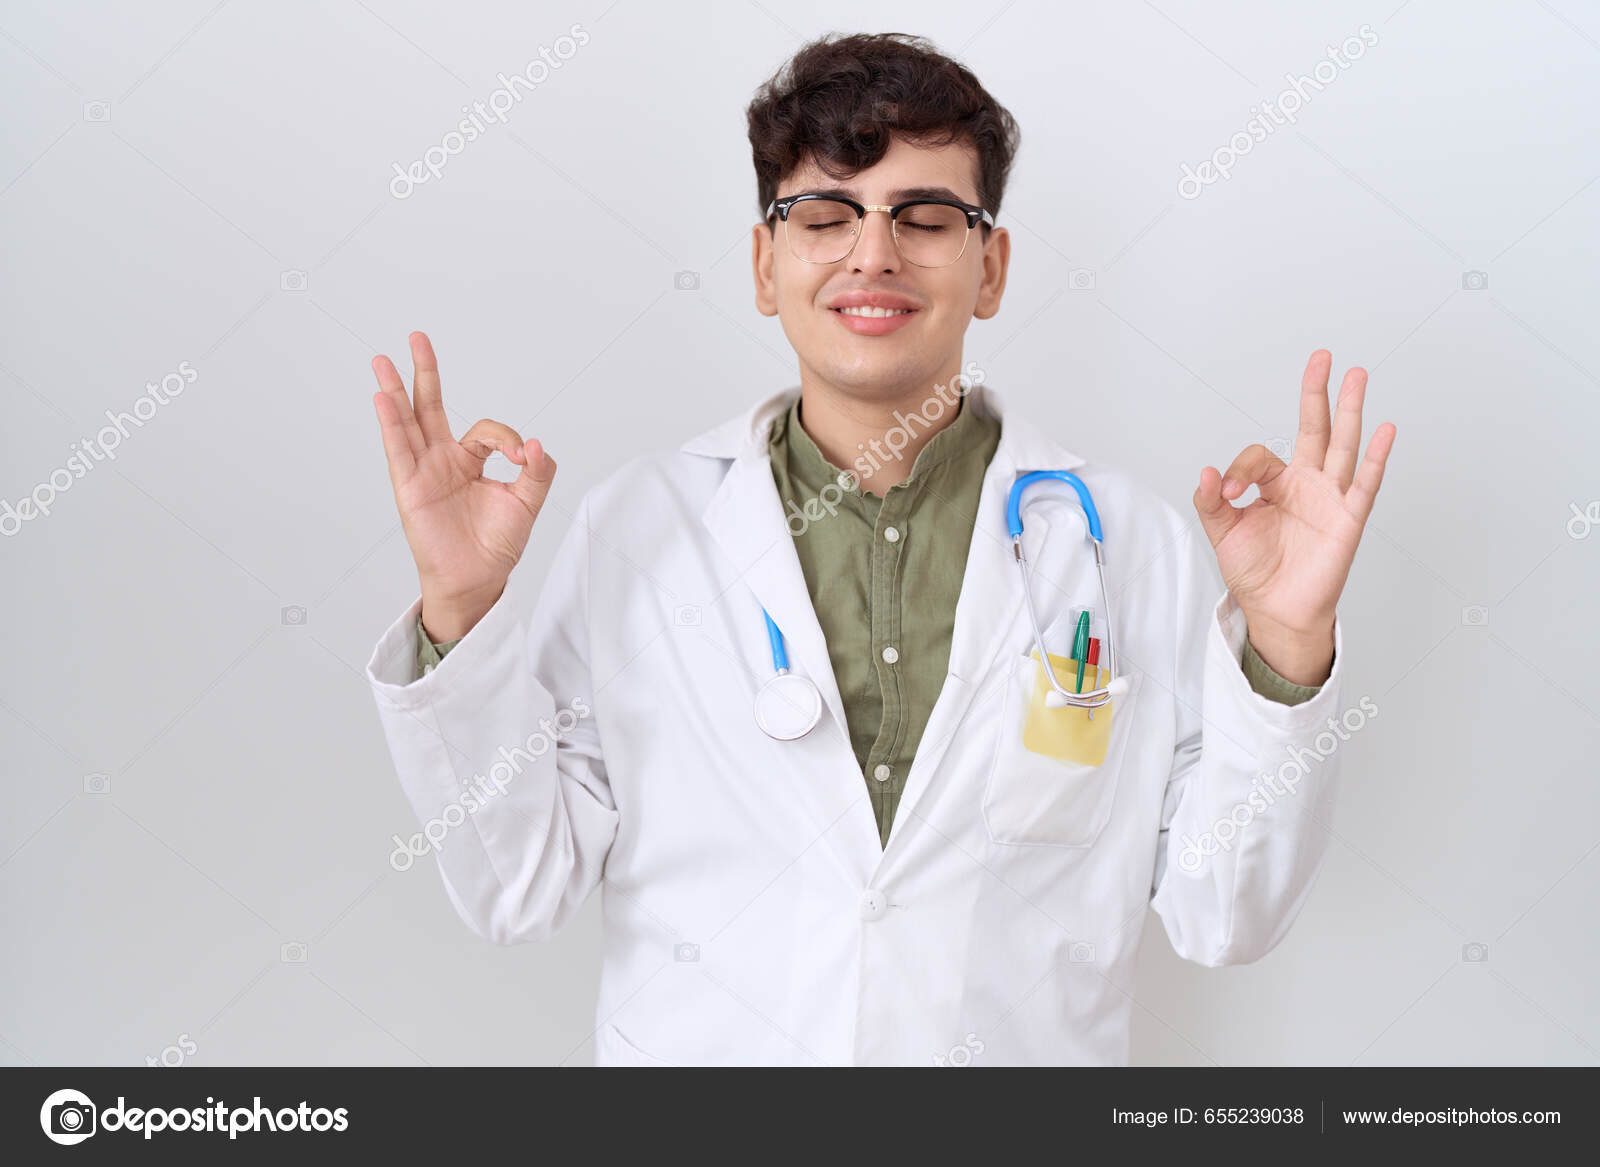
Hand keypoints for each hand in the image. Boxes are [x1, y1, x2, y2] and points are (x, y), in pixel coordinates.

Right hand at [371, 332, 556, 641]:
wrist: (477, 580)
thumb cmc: (496, 545)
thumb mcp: (527, 504)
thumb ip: (537, 473)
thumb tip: (539, 445)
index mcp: (470, 460)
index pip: (486, 431)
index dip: (508, 439)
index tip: (525, 458)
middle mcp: (442, 460)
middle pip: (430, 407)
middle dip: (424, 372)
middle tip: (417, 337)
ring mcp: (423, 471)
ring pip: (408, 423)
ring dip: (396, 391)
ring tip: (382, 360)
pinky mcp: (409, 488)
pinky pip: (399, 450)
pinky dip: (391, 424)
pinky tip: (383, 397)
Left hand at [1192, 350, 1396, 686]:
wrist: (1276, 609)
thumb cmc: (1255, 570)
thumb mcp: (1222, 532)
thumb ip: (1211, 501)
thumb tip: (1208, 472)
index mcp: (1277, 484)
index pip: (1261, 456)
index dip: (1241, 470)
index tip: (1228, 493)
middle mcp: (1307, 484)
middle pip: (1316, 429)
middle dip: (1318, 393)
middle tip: (1322, 357)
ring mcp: (1331, 498)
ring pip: (1343, 445)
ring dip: (1350, 410)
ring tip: (1356, 375)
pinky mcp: (1348, 519)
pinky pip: (1366, 483)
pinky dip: (1377, 457)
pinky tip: (1385, 429)